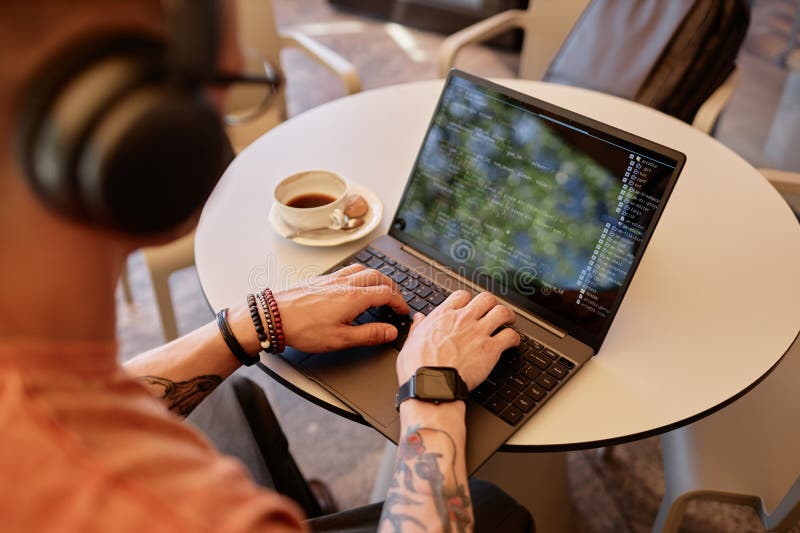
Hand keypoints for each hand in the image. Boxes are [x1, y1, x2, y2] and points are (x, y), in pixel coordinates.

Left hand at [274, 264, 409, 352]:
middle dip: (391, 287)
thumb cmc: (302, 328)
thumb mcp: (340, 339)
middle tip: (396, 299)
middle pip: (377, 276)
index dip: (399, 302)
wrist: (273, 317)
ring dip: (376, 277)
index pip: (386, 293)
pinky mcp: (320, 280)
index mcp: (354, 297)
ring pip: (362, 269)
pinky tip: (354, 286)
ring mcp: (332, 279)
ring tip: (379, 289)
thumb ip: (369, 335)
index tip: (403, 311)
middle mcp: (345, 283)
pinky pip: (347, 271)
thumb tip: (390, 332)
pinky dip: (359, 275)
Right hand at [396, 291, 519, 389]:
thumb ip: (418, 328)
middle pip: (485, 298)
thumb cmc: (419, 367)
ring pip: (502, 312)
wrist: (431, 384)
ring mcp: (479, 332)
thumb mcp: (411, 342)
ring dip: (508, 316)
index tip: (470, 306)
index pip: (462, 295)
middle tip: (493, 311)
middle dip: (491, 304)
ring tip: (509, 321)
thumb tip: (419, 319)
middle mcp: (463, 319)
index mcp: (443, 316)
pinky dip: (514, 339)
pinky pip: (510, 336)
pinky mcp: (491, 349)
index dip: (468, 300)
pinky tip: (513, 343)